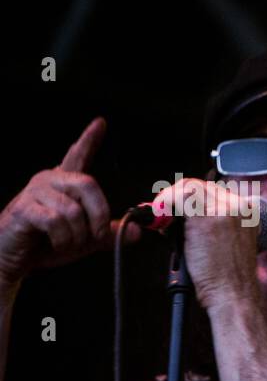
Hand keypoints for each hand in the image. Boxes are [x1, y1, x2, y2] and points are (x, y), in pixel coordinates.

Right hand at [0, 117, 138, 292]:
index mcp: (64, 184)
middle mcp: (49, 181)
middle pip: (88, 184)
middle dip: (99, 214)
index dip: (89, 139)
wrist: (14, 257)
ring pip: (73, 210)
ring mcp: (35, 193)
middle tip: (96, 234)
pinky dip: (63, 239)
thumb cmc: (46, 243)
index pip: (78, 155)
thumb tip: (137, 231)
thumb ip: (110, 233)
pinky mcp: (24, 208)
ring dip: (78, 235)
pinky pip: (56, 221)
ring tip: (67, 241)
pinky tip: (55, 242)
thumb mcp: (86, 239)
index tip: (100, 123)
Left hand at [149, 178, 261, 309]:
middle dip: (177, 197)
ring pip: (189, 188)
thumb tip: (182, 214)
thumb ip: (213, 225)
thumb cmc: (229, 278)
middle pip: (201, 186)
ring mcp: (225, 211)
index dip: (190, 197)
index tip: (177, 208)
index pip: (214, 191)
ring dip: (170, 200)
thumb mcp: (230, 244)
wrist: (234, 295)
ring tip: (161, 218)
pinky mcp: (208, 218)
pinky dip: (166, 204)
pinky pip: (181, 198)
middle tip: (163, 213)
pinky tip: (160, 219)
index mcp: (249, 213)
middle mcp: (240, 207)